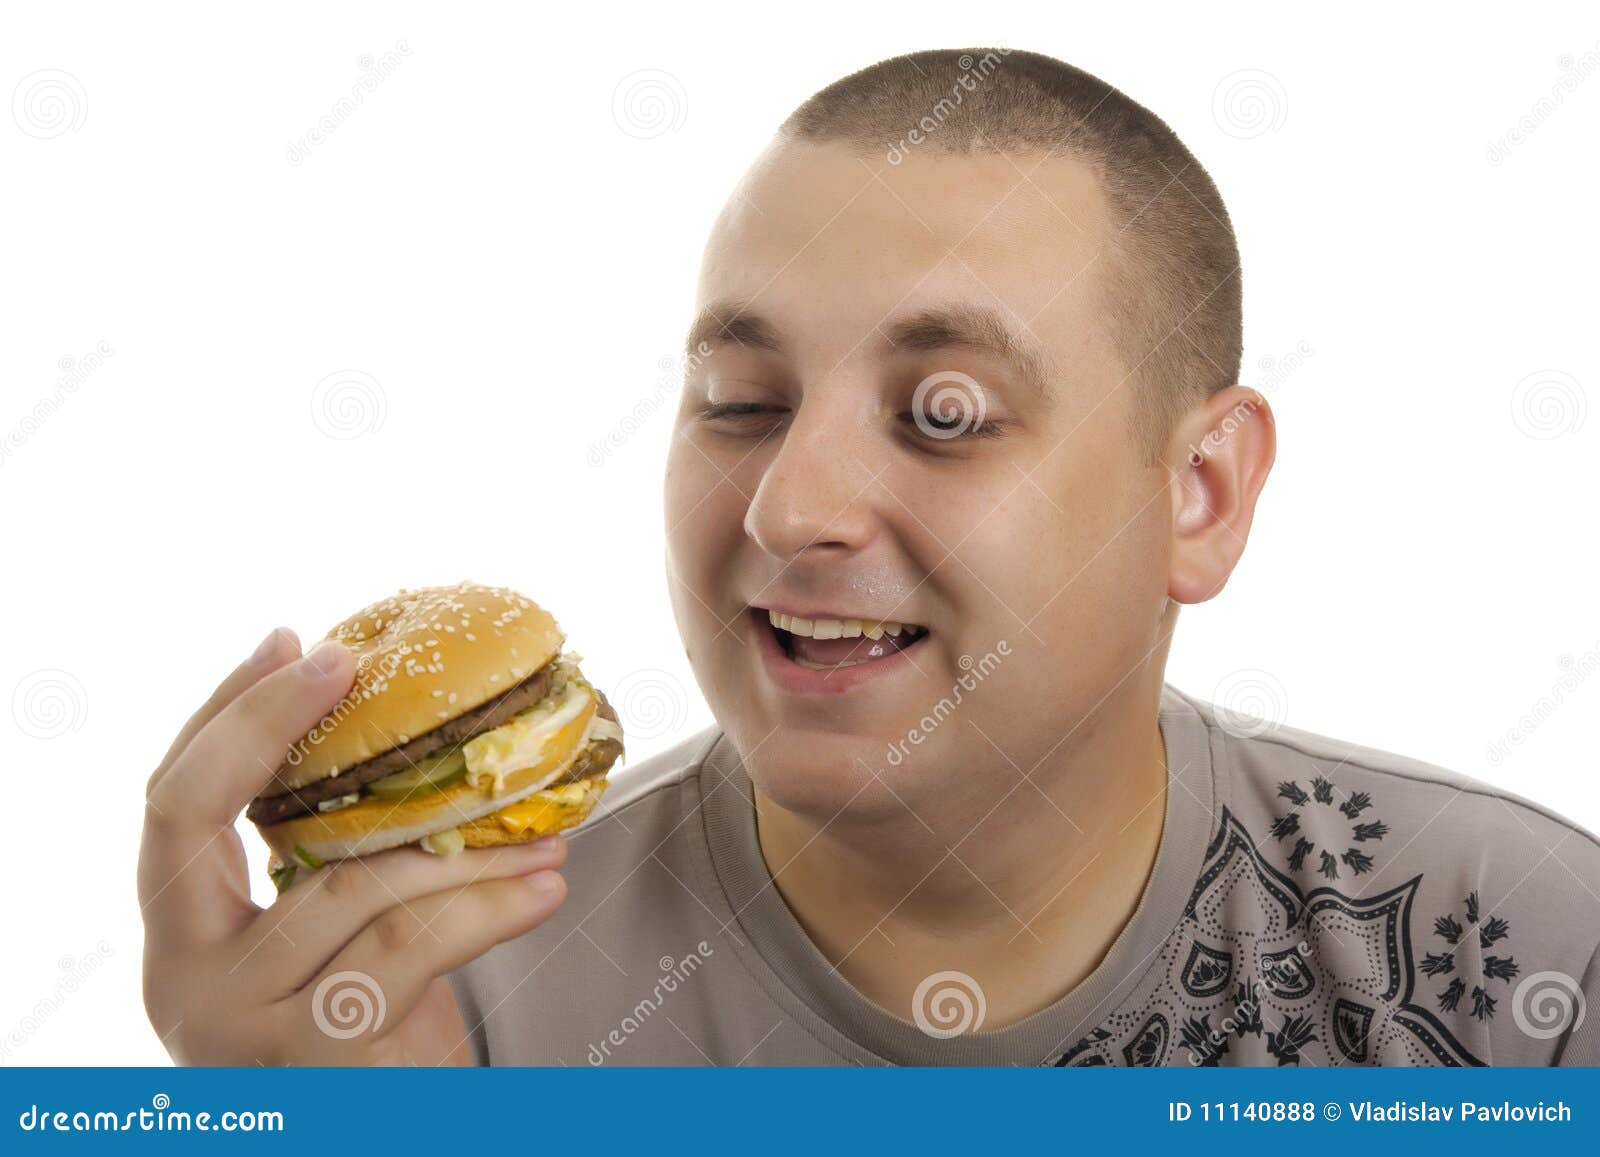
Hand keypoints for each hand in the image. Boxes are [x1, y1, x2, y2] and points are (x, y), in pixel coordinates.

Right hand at [138, 628, 568, 1064]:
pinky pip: (405, 950)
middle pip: (196, 812)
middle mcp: (184, 977)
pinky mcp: (314, 1057)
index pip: (172, 801)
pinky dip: (486, 909)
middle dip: (265, 721)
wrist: (375, 1137)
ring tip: (543, 827)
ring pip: (346, 885)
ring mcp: (236, 1021)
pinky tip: (544, 887)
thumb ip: (337, 860)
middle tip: (348, 663)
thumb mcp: (334, 942)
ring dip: (460, 843)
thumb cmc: (371, 1033)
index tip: (293, 642)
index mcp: (181, 933)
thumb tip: (408, 732)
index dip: (225, 714)